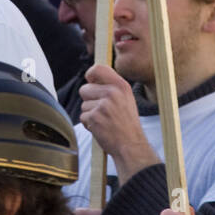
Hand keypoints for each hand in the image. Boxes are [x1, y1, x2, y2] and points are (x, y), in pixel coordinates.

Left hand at [78, 65, 158, 182]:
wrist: (131, 146)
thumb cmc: (127, 123)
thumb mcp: (126, 99)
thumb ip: (111, 87)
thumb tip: (91, 78)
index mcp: (121, 86)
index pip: (98, 68)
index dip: (90, 75)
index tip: (91, 82)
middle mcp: (113, 93)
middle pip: (85, 89)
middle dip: (89, 100)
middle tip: (102, 110)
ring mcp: (103, 105)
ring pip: (83, 105)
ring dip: (90, 114)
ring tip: (104, 121)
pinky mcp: (94, 117)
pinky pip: (83, 117)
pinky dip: (89, 124)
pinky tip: (101, 128)